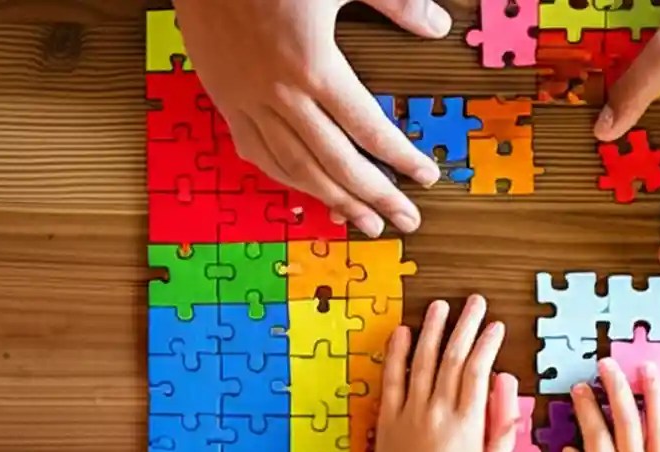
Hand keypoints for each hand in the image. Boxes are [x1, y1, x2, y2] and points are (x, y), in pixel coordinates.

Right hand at [172, 0, 449, 237]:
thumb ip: (395, 1)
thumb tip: (436, 24)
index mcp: (312, 64)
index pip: (367, 127)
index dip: (400, 157)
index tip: (424, 177)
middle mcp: (279, 92)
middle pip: (335, 161)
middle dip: (374, 195)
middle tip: (403, 220)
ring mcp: (246, 99)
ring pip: (293, 165)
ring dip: (332, 199)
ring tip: (361, 220)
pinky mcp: (223, 96)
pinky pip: (254, 150)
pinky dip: (283, 176)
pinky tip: (303, 188)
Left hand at [371, 296, 520, 451]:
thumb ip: (503, 427)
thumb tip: (507, 385)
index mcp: (468, 424)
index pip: (479, 371)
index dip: (488, 344)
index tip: (496, 326)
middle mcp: (439, 412)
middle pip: (454, 357)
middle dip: (467, 325)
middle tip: (475, 302)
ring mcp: (411, 413)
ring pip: (423, 360)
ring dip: (433, 329)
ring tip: (441, 306)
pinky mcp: (388, 419)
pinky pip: (392, 378)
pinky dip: (396, 353)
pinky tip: (402, 331)